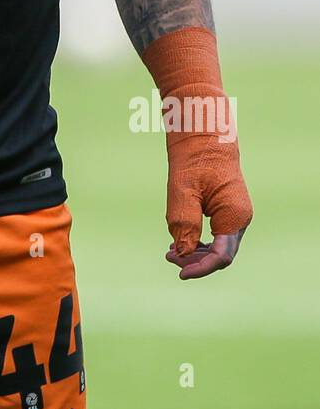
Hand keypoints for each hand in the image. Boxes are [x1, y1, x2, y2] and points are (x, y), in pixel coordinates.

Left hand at [165, 103, 252, 277]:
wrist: (203, 135)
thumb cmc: (193, 159)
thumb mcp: (183, 190)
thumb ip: (184, 223)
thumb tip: (183, 253)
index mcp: (234, 215)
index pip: (221, 256)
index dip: (201, 268)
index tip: (181, 273)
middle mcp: (239, 219)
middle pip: (220, 255)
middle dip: (194, 260)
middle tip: (168, 257)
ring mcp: (234, 217)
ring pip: (217, 248)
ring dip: (194, 253)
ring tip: (170, 252)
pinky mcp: (226, 213)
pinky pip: (215, 237)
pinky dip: (197, 242)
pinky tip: (179, 243)